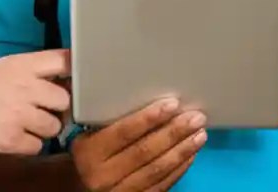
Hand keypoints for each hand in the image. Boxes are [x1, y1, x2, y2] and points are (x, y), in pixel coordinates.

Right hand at [0, 49, 71, 154]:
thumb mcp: (3, 66)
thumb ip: (31, 69)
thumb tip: (64, 73)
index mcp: (22, 66)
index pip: (63, 61)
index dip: (73, 70)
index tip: (75, 77)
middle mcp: (24, 89)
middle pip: (65, 99)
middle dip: (58, 106)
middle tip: (46, 108)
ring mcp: (19, 115)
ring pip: (55, 126)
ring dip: (46, 127)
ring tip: (29, 123)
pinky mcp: (12, 140)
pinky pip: (38, 146)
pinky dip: (30, 144)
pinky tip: (18, 135)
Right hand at [71, 98, 207, 190]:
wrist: (77, 189)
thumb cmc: (88, 154)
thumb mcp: (87, 136)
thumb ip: (108, 120)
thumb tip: (148, 94)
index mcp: (89, 153)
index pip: (123, 133)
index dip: (149, 118)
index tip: (172, 104)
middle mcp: (102, 176)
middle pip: (144, 151)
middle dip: (174, 133)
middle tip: (196, 117)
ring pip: (156, 170)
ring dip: (182, 150)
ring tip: (199, 134)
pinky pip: (161, 186)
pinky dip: (178, 169)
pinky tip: (190, 154)